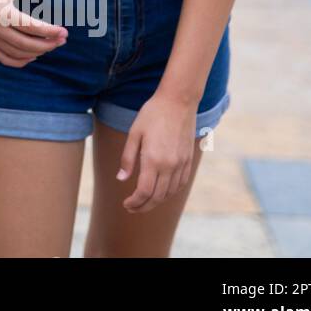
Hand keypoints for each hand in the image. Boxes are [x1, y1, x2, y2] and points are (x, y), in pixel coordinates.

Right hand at [0, 0, 66, 66]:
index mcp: (1, 12)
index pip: (30, 27)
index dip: (50, 31)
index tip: (64, 31)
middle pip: (26, 44)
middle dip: (48, 44)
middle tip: (63, 39)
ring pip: (18, 54)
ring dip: (38, 52)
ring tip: (52, 45)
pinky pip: (6, 59)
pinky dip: (22, 60)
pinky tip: (34, 54)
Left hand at [116, 92, 198, 211]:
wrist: (178, 102)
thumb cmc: (152, 114)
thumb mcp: (134, 133)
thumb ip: (128, 158)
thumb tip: (121, 179)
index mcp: (153, 159)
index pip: (145, 191)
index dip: (135, 202)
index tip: (126, 204)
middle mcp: (170, 165)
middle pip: (158, 197)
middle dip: (144, 206)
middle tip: (132, 208)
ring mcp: (181, 164)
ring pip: (170, 193)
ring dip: (157, 202)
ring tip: (144, 202)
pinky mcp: (189, 160)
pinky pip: (181, 184)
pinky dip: (171, 193)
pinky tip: (162, 192)